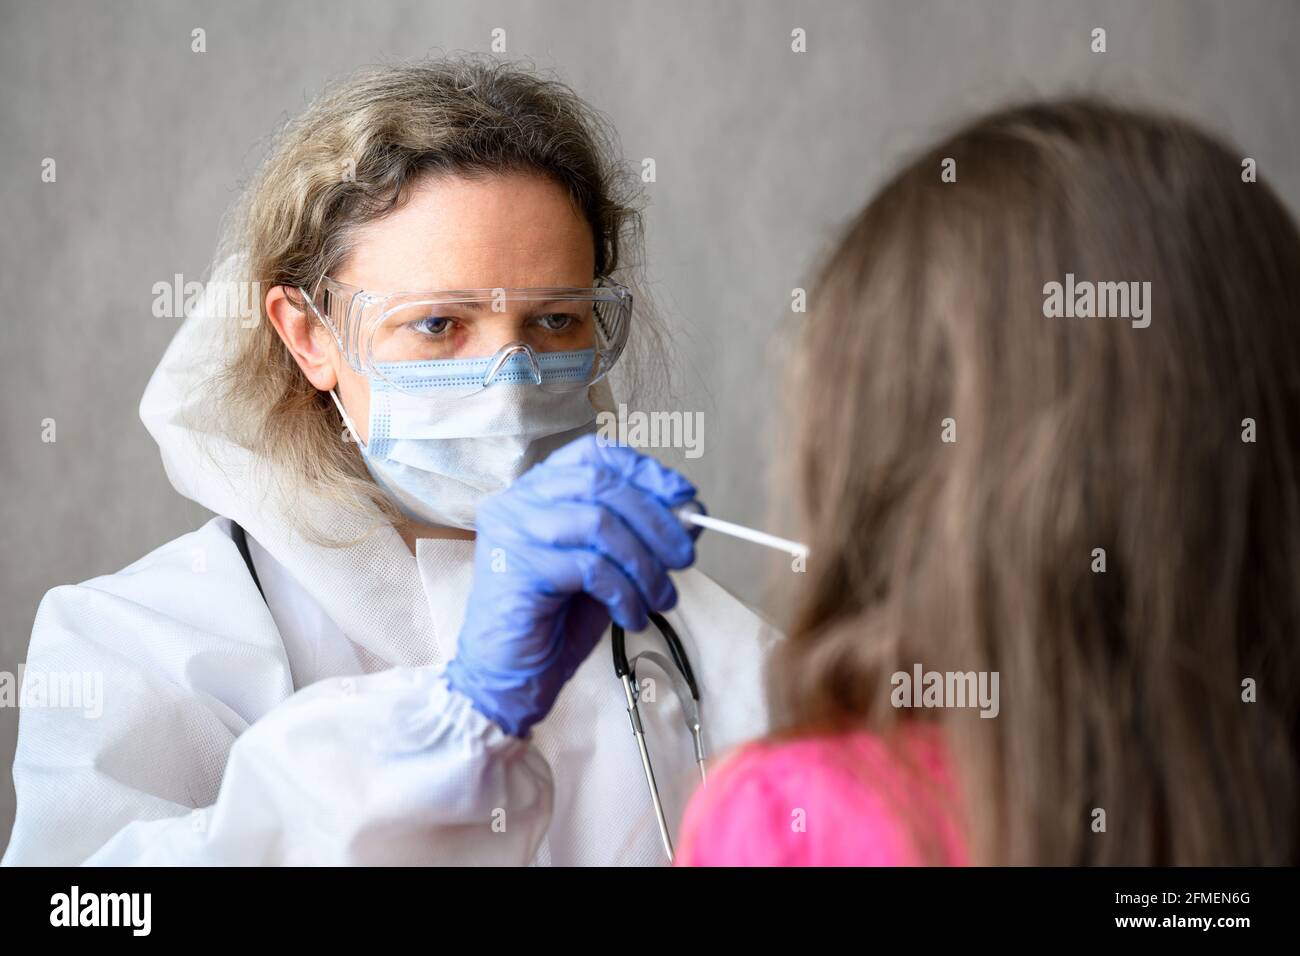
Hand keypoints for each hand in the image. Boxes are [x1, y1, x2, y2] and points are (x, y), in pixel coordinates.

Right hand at [444, 434, 699, 735]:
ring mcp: (513, 530)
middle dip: (656, 521)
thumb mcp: (610, 567)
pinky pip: (590, 567)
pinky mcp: (517, 567)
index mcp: (539, 490)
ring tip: (662, 598)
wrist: (510, 678)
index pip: (594, 454)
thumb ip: (641, 535)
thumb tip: (691, 512)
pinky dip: (625, 592)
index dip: (644, 471)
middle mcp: (519, 500)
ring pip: (599, 523)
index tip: (685, 498)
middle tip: (685, 557)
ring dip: (645, 564)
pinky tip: (633, 616)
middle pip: (601, 484)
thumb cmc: (556, 621)